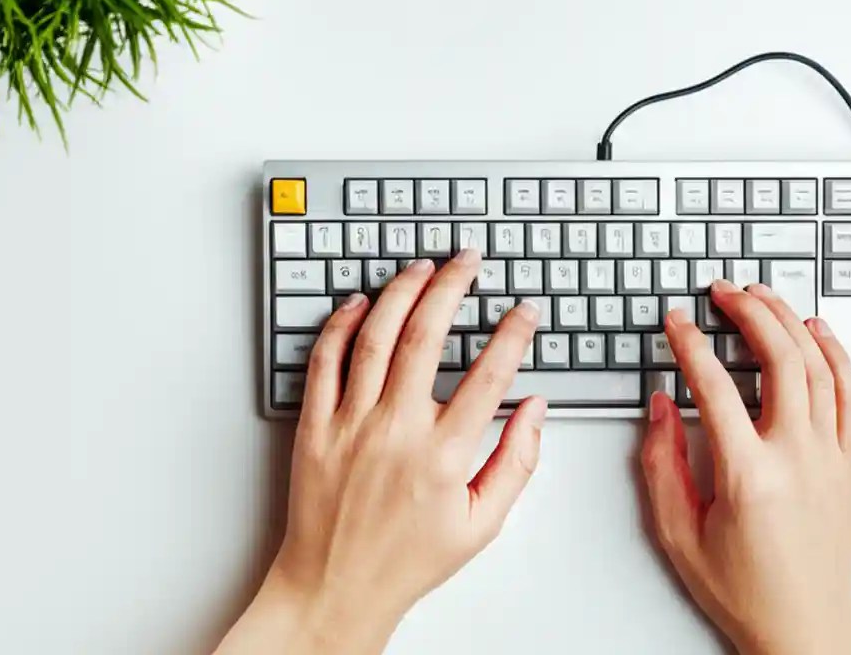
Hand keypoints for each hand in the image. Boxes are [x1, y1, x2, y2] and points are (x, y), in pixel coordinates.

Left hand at [216, 252, 544, 654]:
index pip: (489, 375)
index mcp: (444, 455)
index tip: (523, 312)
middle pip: (426, 336)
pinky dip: (341, 324)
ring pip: (375, 337)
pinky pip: (324, 361)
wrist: (334, 588)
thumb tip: (535, 411)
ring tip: (421, 267)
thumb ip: (517, 462)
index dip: (512, 334)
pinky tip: (359, 303)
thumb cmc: (408, 560)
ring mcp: (350, 425)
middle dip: (452, 287)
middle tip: (467, 262)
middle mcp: (396, 431)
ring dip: (400, 292)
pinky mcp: (315, 427)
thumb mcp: (482, 523)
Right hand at [641, 280, 850, 654]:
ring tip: (763, 296)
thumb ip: (661, 464)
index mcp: (748, 474)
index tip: (677, 321)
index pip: (714, 385)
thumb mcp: (678, 534)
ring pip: (817, 366)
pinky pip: (850, 393)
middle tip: (724, 291)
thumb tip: (661, 406)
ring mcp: (831, 456)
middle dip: (748, 312)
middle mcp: (797, 456)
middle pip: (778, 358)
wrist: (807, 625)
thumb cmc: (745, 589)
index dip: (690, 343)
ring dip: (789, 321)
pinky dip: (835, 354)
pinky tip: (817, 332)